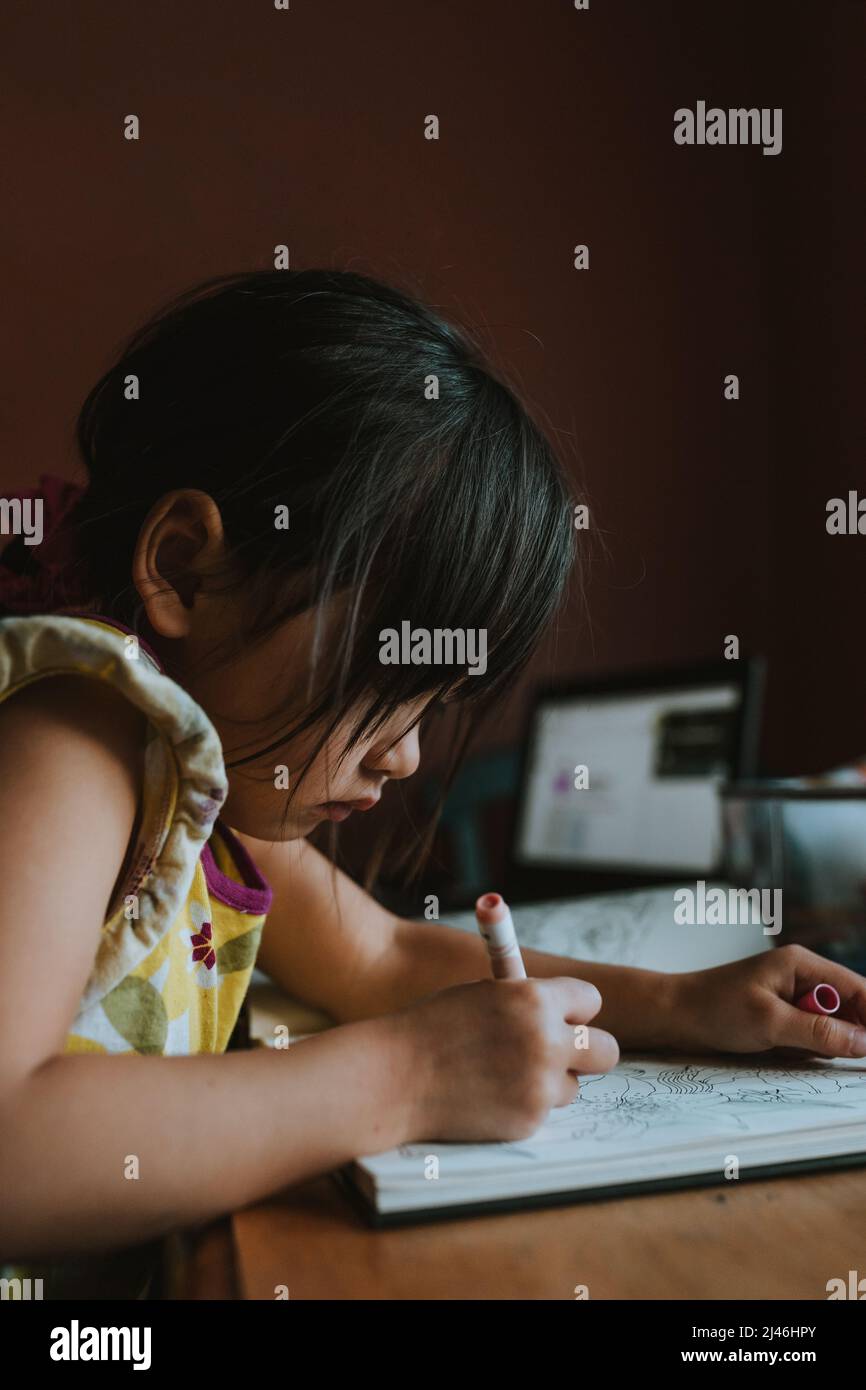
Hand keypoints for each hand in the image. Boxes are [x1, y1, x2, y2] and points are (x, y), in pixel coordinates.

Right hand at [390, 975, 619, 1142]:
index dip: (574, 1009)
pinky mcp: (529, 1120)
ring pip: (573, 1086)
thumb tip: (563, 1009)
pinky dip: (522, 1106)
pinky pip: (543, 1111)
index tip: (562, 1016)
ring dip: (549, 1082)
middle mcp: (547, 1041)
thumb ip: (526, 1001)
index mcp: (534, 998)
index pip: (590, 1000)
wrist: (395, 1076)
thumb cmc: (433, 1027)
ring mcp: (540, 1085)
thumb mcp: (483, 995)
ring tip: (502, 1075)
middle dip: (588, 1051)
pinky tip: (487, 1096)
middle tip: (563, 1054)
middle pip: (607, 1050)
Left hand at [671, 944, 865, 1058]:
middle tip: (809, 1049)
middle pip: (848, 1009)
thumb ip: (820, 1032)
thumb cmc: (714, 1009)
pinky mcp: (780, 1015)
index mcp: (802, 964)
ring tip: (782, 1046)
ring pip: (828, 1027)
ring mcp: (790, 996)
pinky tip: (775, 1049)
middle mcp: (801, 976)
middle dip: (841, 1036)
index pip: (858, 989)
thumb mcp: (770, 1023)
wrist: (671, 1015)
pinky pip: (808, 1036)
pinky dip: (800, 1048)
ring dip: (816, 1045)